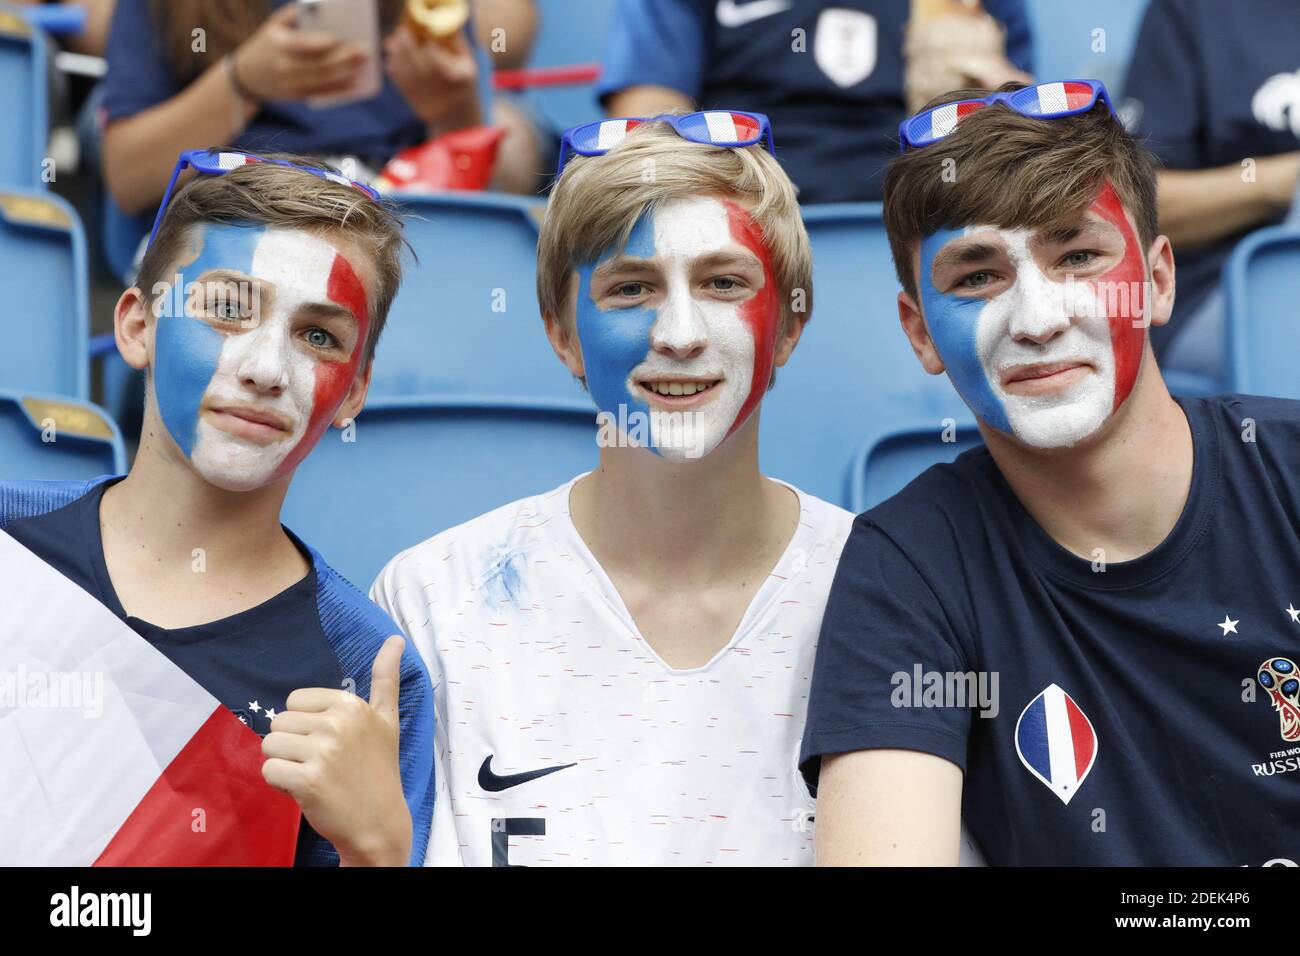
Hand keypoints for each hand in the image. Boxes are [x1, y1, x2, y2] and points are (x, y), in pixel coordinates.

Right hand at [233, 4, 368, 101]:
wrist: (247, 75)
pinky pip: (321, 93)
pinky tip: (353, 82)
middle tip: (364, 51)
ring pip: (324, 80)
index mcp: (280, 44)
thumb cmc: (266, 44)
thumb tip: (321, 5)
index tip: (343, 38)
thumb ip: (295, 14)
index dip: (325, 42)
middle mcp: (285, 66)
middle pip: (320, 63)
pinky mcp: (297, 95)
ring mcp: (291, 83)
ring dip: (346, 73)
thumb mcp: (274, 25)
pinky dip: (338, 88)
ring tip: (362, 64)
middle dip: (344, 58)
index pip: (305, 44)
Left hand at [262, 635, 411, 866]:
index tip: (331, 743)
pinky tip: (305, 790)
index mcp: (351, 705)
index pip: (296, 700)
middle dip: (293, 744)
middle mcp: (337, 723)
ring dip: (284, 763)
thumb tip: (396, 638)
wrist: (379, 822)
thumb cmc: (379, 769)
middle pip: (280, 722)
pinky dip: (280, 783)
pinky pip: (269, 770)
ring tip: (312, 775)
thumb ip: (386, 678)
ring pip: (269, 745)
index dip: (306, 724)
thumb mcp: (387, 720)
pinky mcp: (307, 780)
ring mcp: (322, 752)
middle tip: (321, 763)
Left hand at [384, 24, 481, 131]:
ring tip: (393, 43)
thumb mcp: (466, 60)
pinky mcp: (419, 107)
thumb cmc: (462, 78)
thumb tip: (434, 21)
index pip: (442, 65)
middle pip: (422, 70)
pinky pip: (402, 85)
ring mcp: (432, 103)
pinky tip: (392, 57)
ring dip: (398, 57)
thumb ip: (453, 41)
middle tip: (401, 32)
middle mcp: (447, 94)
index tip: (424, 38)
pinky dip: (394, 69)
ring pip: (409, 77)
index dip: (431, 52)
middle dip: (408, 49)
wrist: (459, 112)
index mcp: (462, 79)